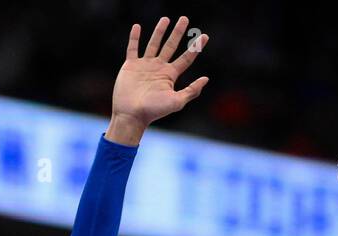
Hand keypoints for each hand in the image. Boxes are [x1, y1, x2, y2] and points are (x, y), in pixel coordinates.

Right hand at [109, 17, 208, 143]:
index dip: (196, 47)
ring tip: (166, 19)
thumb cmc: (154, 110)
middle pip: (171, 46)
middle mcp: (159, 68)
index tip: (205, 36)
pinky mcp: (131, 65)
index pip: (186, 58)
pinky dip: (134, 38)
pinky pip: (133, 48)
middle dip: (178, 32)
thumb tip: (206, 79)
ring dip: (159, 31)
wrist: (132, 114)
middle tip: (184, 18)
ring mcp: (145, 65)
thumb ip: (191, 90)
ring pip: (154, 43)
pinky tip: (137, 27)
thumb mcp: (177, 102)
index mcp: (170, 75)